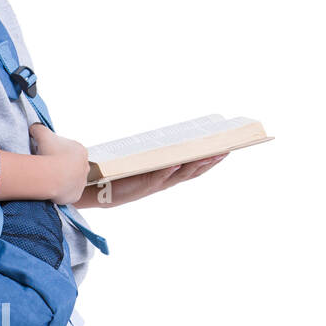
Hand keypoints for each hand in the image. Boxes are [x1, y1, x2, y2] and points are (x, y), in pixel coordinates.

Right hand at [29, 123, 89, 203]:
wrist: (51, 176)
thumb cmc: (49, 153)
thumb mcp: (42, 134)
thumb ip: (38, 128)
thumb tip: (34, 127)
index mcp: (81, 151)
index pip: (69, 151)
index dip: (57, 153)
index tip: (48, 156)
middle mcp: (85, 166)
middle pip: (72, 166)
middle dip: (62, 167)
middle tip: (48, 169)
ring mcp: (82, 182)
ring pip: (72, 181)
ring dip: (63, 180)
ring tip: (49, 180)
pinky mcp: (77, 195)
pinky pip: (68, 193)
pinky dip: (61, 192)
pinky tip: (52, 190)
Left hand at [96, 151, 229, 206]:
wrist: (98, 189)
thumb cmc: (118, 175)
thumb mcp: (139, 161)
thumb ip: (153, 152)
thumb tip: (163, 136)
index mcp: (166, 175)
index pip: (193, 167)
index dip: (209, 160)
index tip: (226, 148)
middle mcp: (164, 181)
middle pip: (192, 172)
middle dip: (210, 161)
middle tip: (226, 149)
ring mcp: (155, 184)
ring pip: (180, 175)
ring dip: (196, 165)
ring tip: (210, 154)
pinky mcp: (142, 186)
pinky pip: (159, 178)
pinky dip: (169, 171)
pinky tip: (177, 162)